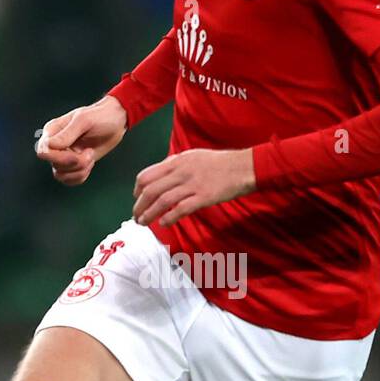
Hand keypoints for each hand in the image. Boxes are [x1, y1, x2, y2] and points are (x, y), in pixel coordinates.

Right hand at [35, 96, 127, 185]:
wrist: (116, 123)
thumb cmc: (100, 116)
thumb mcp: (84, 121)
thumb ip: (67, 134)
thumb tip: (49, 146)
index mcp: (52, 131)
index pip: (44, 152)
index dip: (59, 158)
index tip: (77, 153)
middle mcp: (54, 145)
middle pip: (55, 165)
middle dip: (75, 163)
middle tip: (89, 152)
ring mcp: (63, 156)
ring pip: (61, 175)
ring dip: (80, 170)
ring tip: (90, 156)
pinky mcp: (72, 166)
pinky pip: (69, 180)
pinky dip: (81, 176)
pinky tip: (90, 163)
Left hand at [133, 148, 255, 226]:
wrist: (243, 167)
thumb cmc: (219, 163)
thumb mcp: (193, 156)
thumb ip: (175, 164)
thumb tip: (160, 172)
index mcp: (177, 161)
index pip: (147, 175)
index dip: (137, 189)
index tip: (137, 198)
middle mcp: (181, 172)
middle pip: (151, 190)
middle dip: (139, 205)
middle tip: (136, 216)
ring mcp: (192, 185)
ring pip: (163, 201)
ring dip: (149, 214)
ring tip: (144, 223)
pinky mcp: (204, 197)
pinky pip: (182, 209)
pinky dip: (169, 217)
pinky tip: (163, 224)